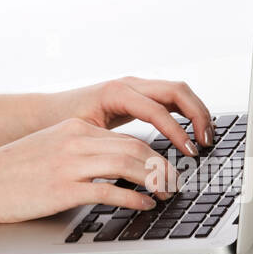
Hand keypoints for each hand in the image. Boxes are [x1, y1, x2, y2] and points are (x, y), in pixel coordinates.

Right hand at [0, 118, 181, 223]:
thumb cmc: (10, 171)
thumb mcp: (49, 148)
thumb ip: (79, 152)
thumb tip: (112, 168)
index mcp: (73, 128)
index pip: (125, 136)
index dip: (153, 153)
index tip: (166, 167)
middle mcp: (74, 140)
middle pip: (133, 148)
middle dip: (161, 166)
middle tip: (176, 182)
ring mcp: (69, 164)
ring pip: (127, 164)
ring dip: (154, 181)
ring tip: (166, 194)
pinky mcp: (63, 188)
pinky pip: (108, 191)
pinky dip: (132, 198)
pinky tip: (143, 205)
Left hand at [59, 76, 215, 156]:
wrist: (46, 111)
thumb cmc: (62, 123)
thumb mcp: (85, 136)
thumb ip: (111, 148)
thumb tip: (134, 169)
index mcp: (116, 92)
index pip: (157, 109)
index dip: (177, 132)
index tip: (190, 152)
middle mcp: (129, 84)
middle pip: (176, 90)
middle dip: (197, 115)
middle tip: (206, 142)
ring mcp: (136, 86)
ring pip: (178, 90)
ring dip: (196, 112)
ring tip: (206, 138)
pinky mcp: (138, 94)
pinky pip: (170, 97)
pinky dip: (187, 111)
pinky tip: (193, 131)